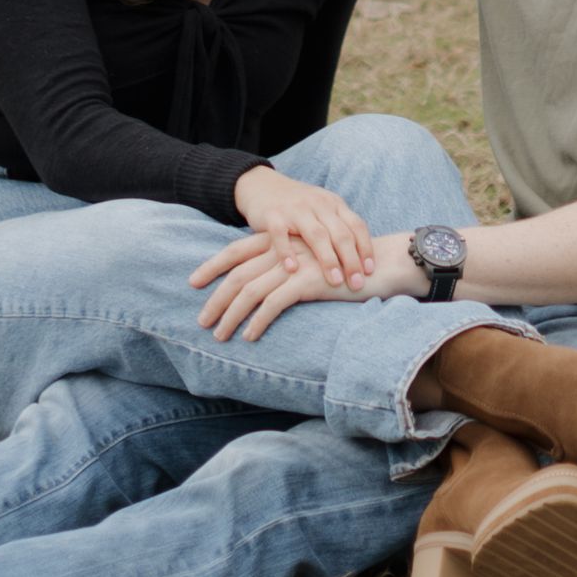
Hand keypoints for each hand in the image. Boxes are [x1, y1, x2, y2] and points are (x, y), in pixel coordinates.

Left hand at [190, 223, 420, 342]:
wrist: (383, 261)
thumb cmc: (348, 264)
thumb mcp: (313, 259)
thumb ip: (290, 264)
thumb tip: (266, 283)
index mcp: (282, 240)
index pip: (236, 249)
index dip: (213, 265)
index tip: (193, 282)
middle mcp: (284, 249)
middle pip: (237, 272)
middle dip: (215, 297)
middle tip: (200, 320)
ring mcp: (294, 264)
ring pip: (250, 289)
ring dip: (231, 314)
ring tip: (219, 335)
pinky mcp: (308, 281)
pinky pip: (273, 303)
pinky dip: (258, 321)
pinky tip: (249, 336)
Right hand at [216, 165, 377, 295]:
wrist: (261, 184)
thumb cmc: (298, 206)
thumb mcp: (323, 210)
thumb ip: (340, 229)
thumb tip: (364, 261)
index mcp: (333, 203)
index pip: (356, 225)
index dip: (366, 248)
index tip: (371, 271)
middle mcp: (317, 204)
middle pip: (340, 233)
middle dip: (351, 260)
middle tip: (357, 284)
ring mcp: (294, 209)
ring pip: (316, 235)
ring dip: (328, 259)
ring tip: (335, 281)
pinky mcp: (272, 215)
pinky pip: (281, 235)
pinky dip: (287, 252)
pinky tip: (293, 270)